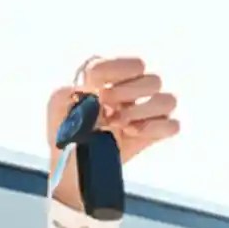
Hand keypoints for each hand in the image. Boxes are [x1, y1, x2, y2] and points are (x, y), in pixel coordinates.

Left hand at [46, 56, 179, 209]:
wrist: (73, 165)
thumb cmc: (66, 130)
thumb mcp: (56, 107)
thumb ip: (69, 91)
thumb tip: (93, 93)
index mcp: (112, 75)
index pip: (128, 62)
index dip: (114, 73)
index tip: (98, 90)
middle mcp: (133, 87)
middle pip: (152, 79)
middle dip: (127, 94)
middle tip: (107, 110)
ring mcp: (147, 110)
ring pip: (167, 100)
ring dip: (141, 112)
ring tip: (118, 124)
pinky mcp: (156, 132)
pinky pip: (172, 125)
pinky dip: (152, 130)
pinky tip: (132, 134)